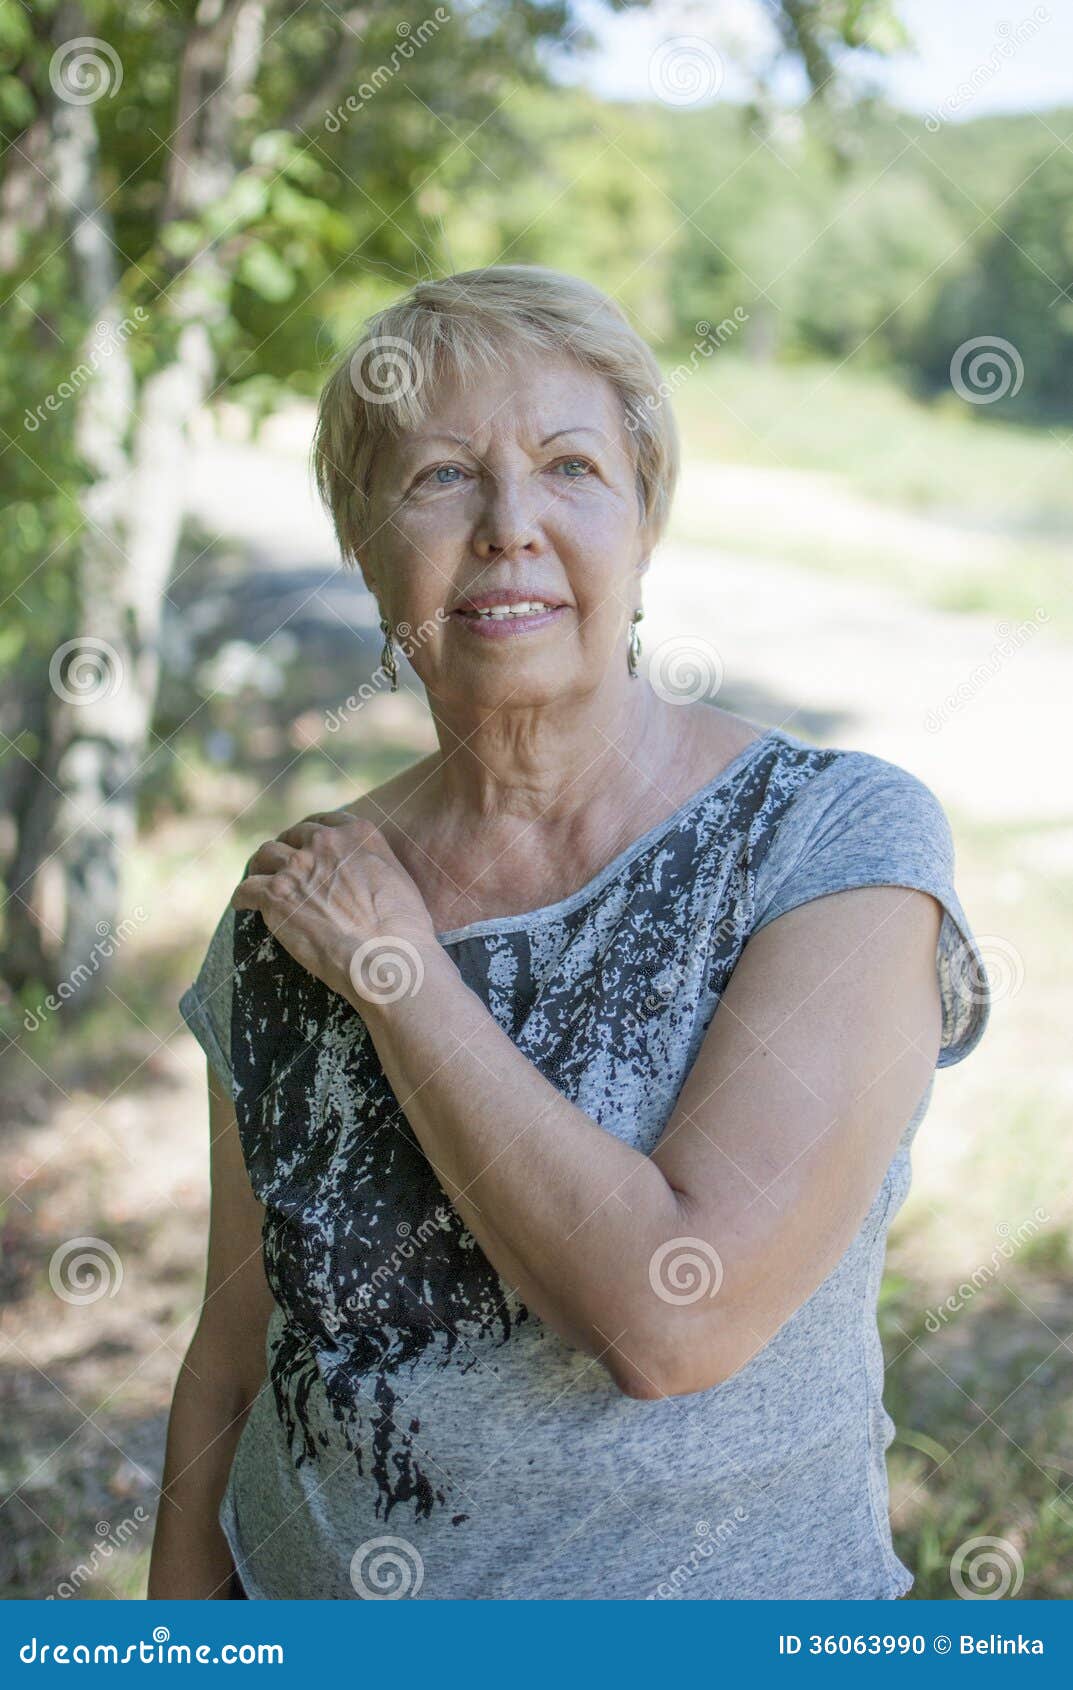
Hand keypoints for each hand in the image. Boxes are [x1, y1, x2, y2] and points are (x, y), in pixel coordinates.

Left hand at [230, 811, 436, 1007]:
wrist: (385, 956)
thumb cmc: (404, 928)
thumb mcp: (399, 879)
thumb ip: (376, 864)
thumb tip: (370, 877)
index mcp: (358, 834)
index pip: (324, 822)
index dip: (311, 834)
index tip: (306, 845)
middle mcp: (324, 843)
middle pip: (292, 836)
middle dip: (287, 848)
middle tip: (284, 866)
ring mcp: (296, 867)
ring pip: (265, 855)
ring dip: (261, 867)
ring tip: (259, 880)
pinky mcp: (274, 895)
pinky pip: (247, 889)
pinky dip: (243, 897)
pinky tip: (243, 905)